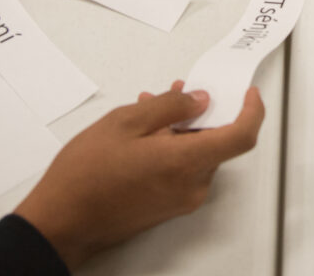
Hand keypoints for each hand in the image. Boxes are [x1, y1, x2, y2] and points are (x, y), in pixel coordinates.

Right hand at [15, 82, 264, 269]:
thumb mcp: (125, 122)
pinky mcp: (168, 207)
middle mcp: (191, 185)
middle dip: (203, 114)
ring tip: (149, 111)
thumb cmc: (85, 176)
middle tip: (180, 92)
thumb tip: (198, 100)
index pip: (242, 136)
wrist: (62, 222)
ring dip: (183, 130)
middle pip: (218, 142)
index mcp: (185, 162)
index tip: (248, 94)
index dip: (251, 110)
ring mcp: (181, 200)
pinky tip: (145, 136)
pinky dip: (174, 148)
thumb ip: (169, 106)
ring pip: (198, 154)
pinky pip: (184, 170)